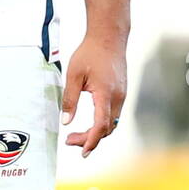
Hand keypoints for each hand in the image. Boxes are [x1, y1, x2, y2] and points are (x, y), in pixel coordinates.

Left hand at [61, 36, 126, 156]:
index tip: (82, 151)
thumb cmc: (90, 53)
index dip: (91, 141)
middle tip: (70, 140)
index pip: (101, 126)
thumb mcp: (73, 75)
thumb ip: (70, 99)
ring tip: (76, 134)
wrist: (108, 38)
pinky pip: (114, 114)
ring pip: (112, 123)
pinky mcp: (121, 92)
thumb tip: (66, 121)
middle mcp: (118, 98)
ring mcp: (122, 95)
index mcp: (105, 94)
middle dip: (90, 139)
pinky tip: (90, 121)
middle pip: (107, 129)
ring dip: (96, 132)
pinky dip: (102, 123)